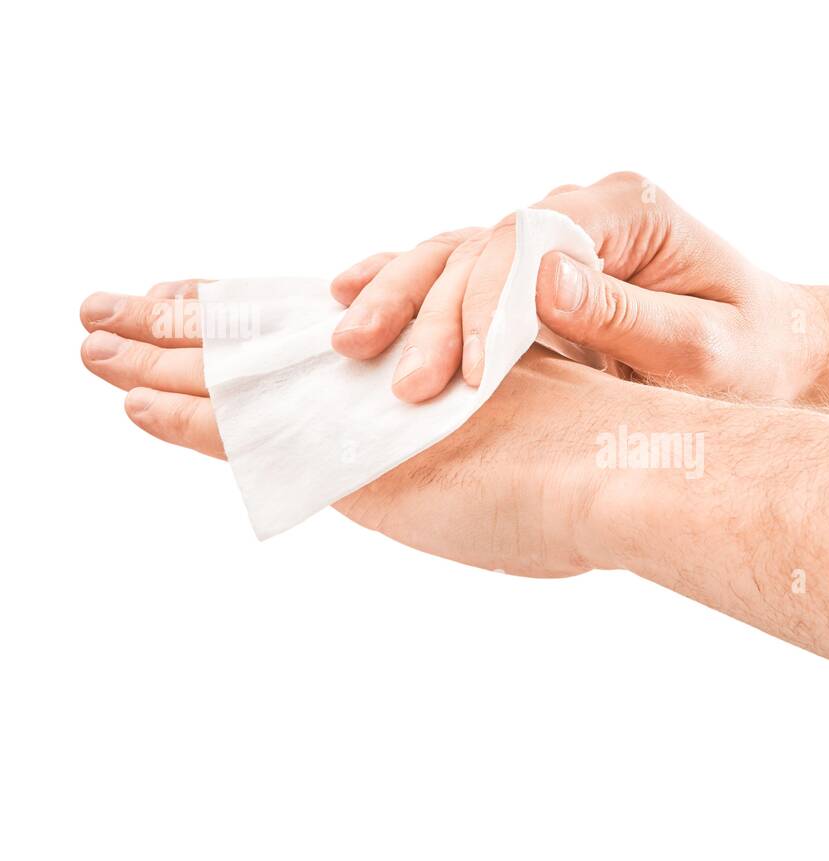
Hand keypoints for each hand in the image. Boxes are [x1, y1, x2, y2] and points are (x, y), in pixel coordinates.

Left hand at [78, 282, 651, 576]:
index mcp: (417, 365)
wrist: (615, 471)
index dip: (255, 315)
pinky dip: (181, 415)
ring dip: (153, 356)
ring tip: (91, 339)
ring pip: (235, 369)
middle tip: (111, 304)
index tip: (205, 296)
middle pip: (260, 335)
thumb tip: (467, 470)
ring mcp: (360, 406)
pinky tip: (128, 398)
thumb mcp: (524, 451)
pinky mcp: (342, 452)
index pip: (316, 330)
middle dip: (181, 322)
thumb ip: (471, 450)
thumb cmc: (594, 474)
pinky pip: (240, 428)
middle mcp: (382, 373)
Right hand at [330, 171, 828, 403]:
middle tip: (395, 377)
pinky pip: (464, 272)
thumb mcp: (707, 348)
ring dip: (403, 296)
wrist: (772, 355)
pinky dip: (410, 287)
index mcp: (630, 212)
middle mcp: (584, 212)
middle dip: (432, 311)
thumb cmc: (752, 357)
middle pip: (484, 245)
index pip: (531, 240)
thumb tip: (547, 282)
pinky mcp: (539, 274)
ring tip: (350, 341)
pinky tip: (353, 297)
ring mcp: (557, 238)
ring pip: (460, 252)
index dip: (487, 304)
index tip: (464, 374)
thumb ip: (630, 315)